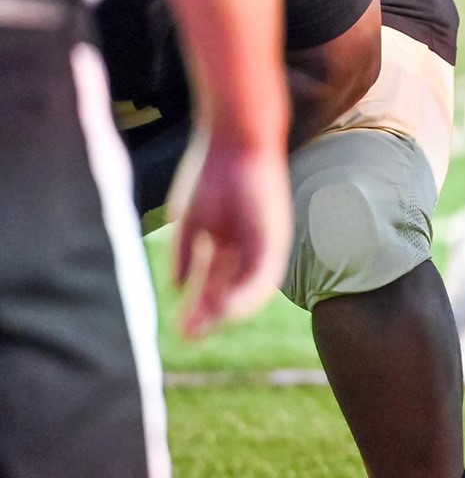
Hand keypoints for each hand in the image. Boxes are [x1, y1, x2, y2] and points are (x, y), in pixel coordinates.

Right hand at [167, 131, 290, 338]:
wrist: (237, 140)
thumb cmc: (210, 172)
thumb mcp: (190, 219)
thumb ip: (184, 253)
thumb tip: (174, 287)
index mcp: (229, 239)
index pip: (216, 279)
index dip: (199, 302)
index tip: (180, 324)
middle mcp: (250, 244)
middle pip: (229, 287)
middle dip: (207, 312)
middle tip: (186, 337)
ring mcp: (264, 242)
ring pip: (248, 287)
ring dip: (224, 311)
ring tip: (200, 331)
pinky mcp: (276, 238)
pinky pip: (263, 275)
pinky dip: (244, 294)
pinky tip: (223, 310)